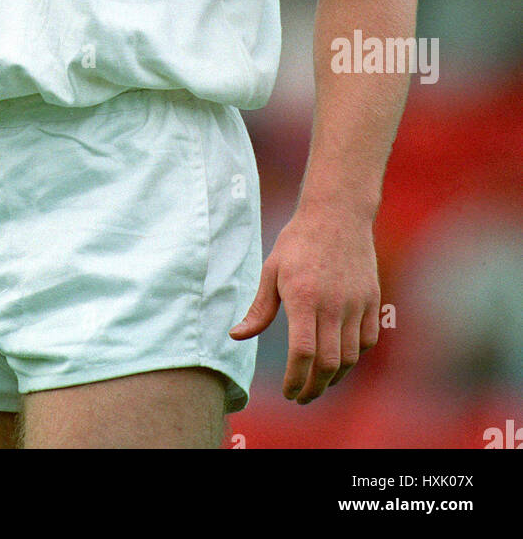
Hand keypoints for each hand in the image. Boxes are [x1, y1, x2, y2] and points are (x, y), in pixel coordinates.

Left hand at [228, 204, 380, 403]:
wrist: (337, 214)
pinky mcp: (372, 300)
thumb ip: (259, 309)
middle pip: (329, 364)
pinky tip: (340, 359)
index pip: (302, 353)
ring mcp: (356, 303)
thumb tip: (238, 336)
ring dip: (335, 378)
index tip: (288, 392)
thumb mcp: (271, 270)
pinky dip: (355, 356)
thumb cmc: (298, 242)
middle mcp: (333, 304)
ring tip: (319, 382)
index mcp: (304, 297)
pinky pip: (367, 341)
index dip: (295, 379)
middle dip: (314, 388)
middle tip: (302, 396)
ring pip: (350, 357)